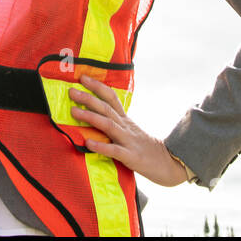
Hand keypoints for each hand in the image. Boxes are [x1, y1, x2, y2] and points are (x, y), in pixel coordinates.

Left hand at [69, 75, 188, 186]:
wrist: (169, 164)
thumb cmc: (146, 149)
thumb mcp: (131, 132)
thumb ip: (115, 124)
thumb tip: (94, 116)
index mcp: (125, 120)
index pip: (111, 97)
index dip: (97, 86)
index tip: (82, 77)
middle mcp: (126, 127)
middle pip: (106, 108)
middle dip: (88, 98)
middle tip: (71, 91)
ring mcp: (128, 141)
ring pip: (108, 125)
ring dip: (90, 116)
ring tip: (73, 112)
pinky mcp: (131, 157)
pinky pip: (114, 150)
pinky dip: (100, 146)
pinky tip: (88, 143)